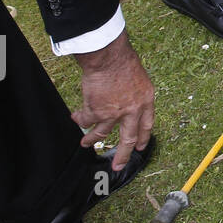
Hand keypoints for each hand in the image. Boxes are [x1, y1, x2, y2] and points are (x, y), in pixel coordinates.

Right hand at [72, 32, 154, 170]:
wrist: (109, 57)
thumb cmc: (123, 61)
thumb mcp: (138, 78)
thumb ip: (134, 93)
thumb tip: (127, 101)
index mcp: (146, 100)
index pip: (147, 124)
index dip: (143, 137)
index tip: (140, 146)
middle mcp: (132, 110)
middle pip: (129, 138)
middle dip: (123, 154)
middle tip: (118, 166)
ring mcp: (114, 113)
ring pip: (103, 134)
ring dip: (92, 140)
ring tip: (85, 144)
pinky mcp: (97, 112)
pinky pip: (86, 121)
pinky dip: (79, 120)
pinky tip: (75, 118)